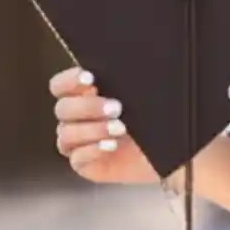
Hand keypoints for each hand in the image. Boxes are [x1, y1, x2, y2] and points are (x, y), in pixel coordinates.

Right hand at [50, 66, 157, 184]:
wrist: (169, 150)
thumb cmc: (155, 116)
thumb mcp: (143, 93)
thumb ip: (124, 80)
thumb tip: (113, 65)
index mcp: (85, 94)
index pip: (60, 86)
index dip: (69, 81)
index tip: (90, 78)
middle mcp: (77, 118)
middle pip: (63, 109)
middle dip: (88, 107)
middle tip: (116, 108)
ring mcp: (79, 142)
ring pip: (66, 135)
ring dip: (92, 130)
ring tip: (119, 129)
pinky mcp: (85, 164)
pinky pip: (77, 158)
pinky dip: (92, 150)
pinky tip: (111, 146)